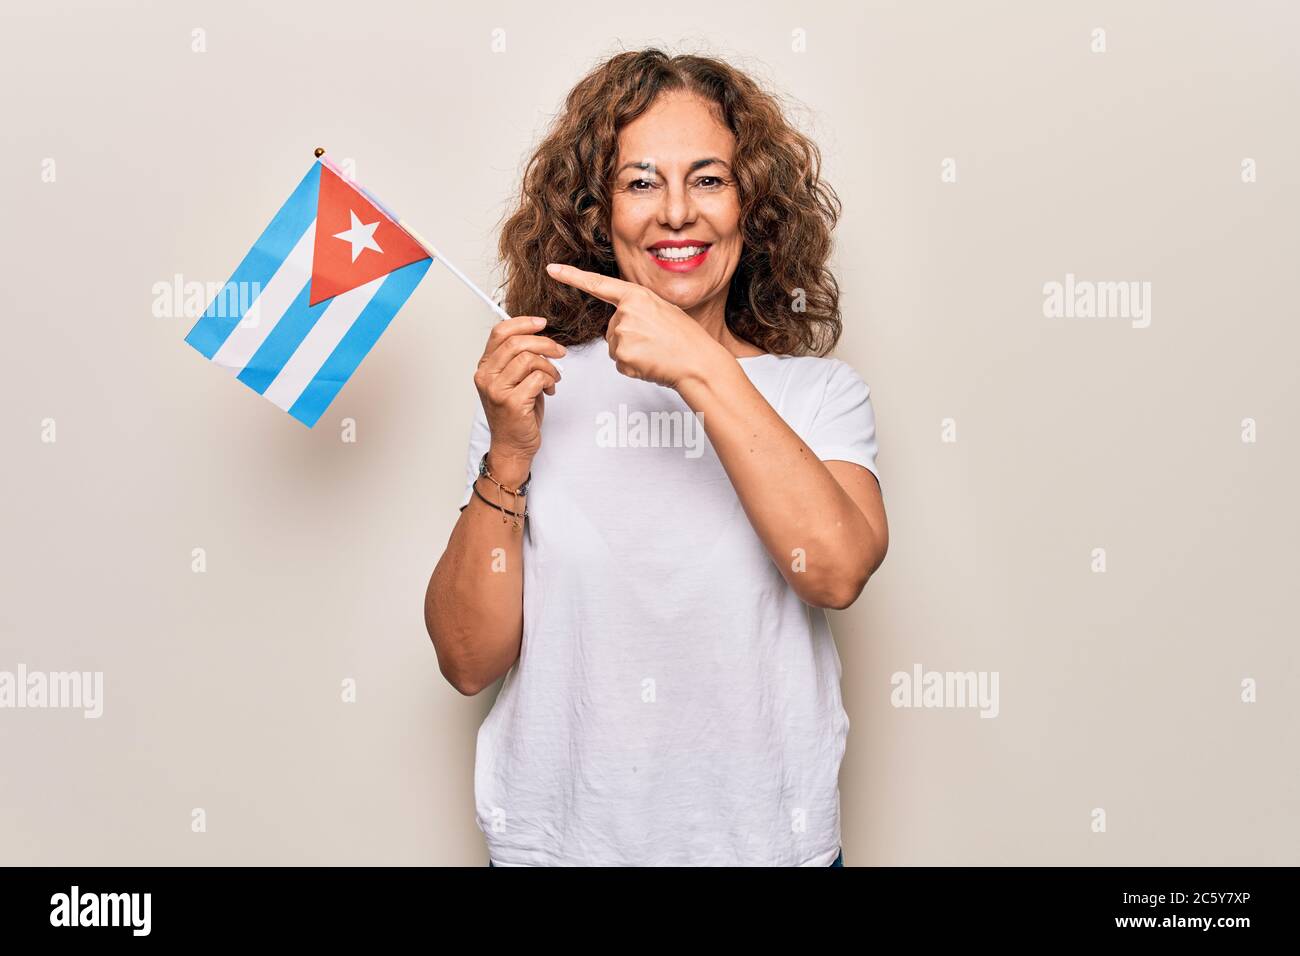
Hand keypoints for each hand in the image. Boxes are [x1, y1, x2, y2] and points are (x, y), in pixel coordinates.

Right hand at [473, 315, 565, 466]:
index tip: (542, 323)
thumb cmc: (516, 413)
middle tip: (559, 352)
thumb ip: (519, 359)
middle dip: (544, 344)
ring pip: (529, 359)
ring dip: (549, 367)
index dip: (523, 323)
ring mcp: (497, 390)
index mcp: (485, 367)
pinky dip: (550, 381)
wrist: (512, 446)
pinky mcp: (512, 403)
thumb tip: (541, 336)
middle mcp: (486, 377)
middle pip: (517, 343)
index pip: (499, 333)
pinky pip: (538, 378)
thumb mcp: (513, 381)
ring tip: (553, 378)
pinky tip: (549, 390)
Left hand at [545, 263, 725, 388]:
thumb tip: (623, 321)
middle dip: (629, 337)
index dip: (572, 276)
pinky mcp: (621, 356)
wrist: (698, 363)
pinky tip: (651, 363)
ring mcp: (622, 335)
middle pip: (612, 327)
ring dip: (632, 353)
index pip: (598, 284)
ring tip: (656, 352)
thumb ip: (639, 310)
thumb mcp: (664, 310)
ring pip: (615, 346)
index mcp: (637, 295)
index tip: (552, 270)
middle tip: (655, 341)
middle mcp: (625, 312)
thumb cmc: (687, 338)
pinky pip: (620, 363)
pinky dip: (633, 366)